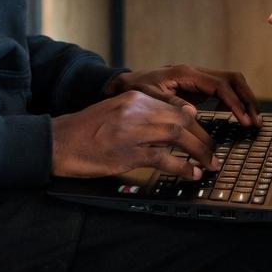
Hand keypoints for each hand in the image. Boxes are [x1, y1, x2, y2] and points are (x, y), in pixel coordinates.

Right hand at [51, 90, 219, 178]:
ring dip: (199, 152)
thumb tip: (183, 117)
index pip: (174, 107)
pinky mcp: (126, 153)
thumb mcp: (116, 111)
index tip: (206, 135)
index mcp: (133, 97)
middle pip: (180, 121)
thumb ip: (145, 112)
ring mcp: (131, 131)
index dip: (195, 124)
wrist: (58, 141)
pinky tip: (192, 174)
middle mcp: (135, 110)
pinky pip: (163, 159)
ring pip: (176, 136)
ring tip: (210, 164)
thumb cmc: (86, 130)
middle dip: (203, 139)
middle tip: (214, 153)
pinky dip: (182, 167)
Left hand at [104, 64, 259, 126]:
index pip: (220, 85)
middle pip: (232, 79)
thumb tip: (193, 114)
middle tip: (256, 121)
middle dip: (247, 99)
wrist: (125, 83)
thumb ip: (171, 105)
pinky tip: (235, 117)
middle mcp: (195, 72)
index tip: (244, 121)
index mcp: (186, 73)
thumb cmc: (135, 90)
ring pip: (230, 83)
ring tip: (251, 121)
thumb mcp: (149, 99)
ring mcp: (197, 79)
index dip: (235, 103)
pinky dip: (233, 102)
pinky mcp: (197, 87)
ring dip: (243, 100)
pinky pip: (222, 91)